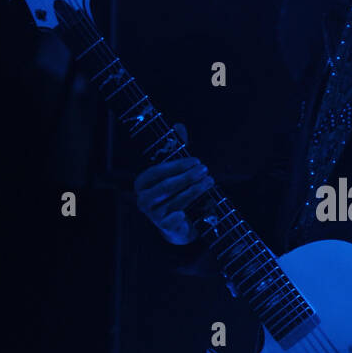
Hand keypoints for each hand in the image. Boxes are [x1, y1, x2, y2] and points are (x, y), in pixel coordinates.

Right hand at [134, 124, 214, 245]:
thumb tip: (179, 124)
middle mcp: (143, 199)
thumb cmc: (174, 192)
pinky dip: (181, 215)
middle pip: (167, 186)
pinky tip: (189, 211)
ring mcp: (153, 215)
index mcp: (142, 183)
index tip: (196, 160)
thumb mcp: (175, 170)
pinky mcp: (164, 227)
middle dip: (188, 177)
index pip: (158, 171)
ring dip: (195, 191)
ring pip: (176, 200)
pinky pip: (173, 220)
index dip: (178, 165)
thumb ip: (176, 148)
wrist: (177, 224)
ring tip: (209, 182)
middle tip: (205, 170)